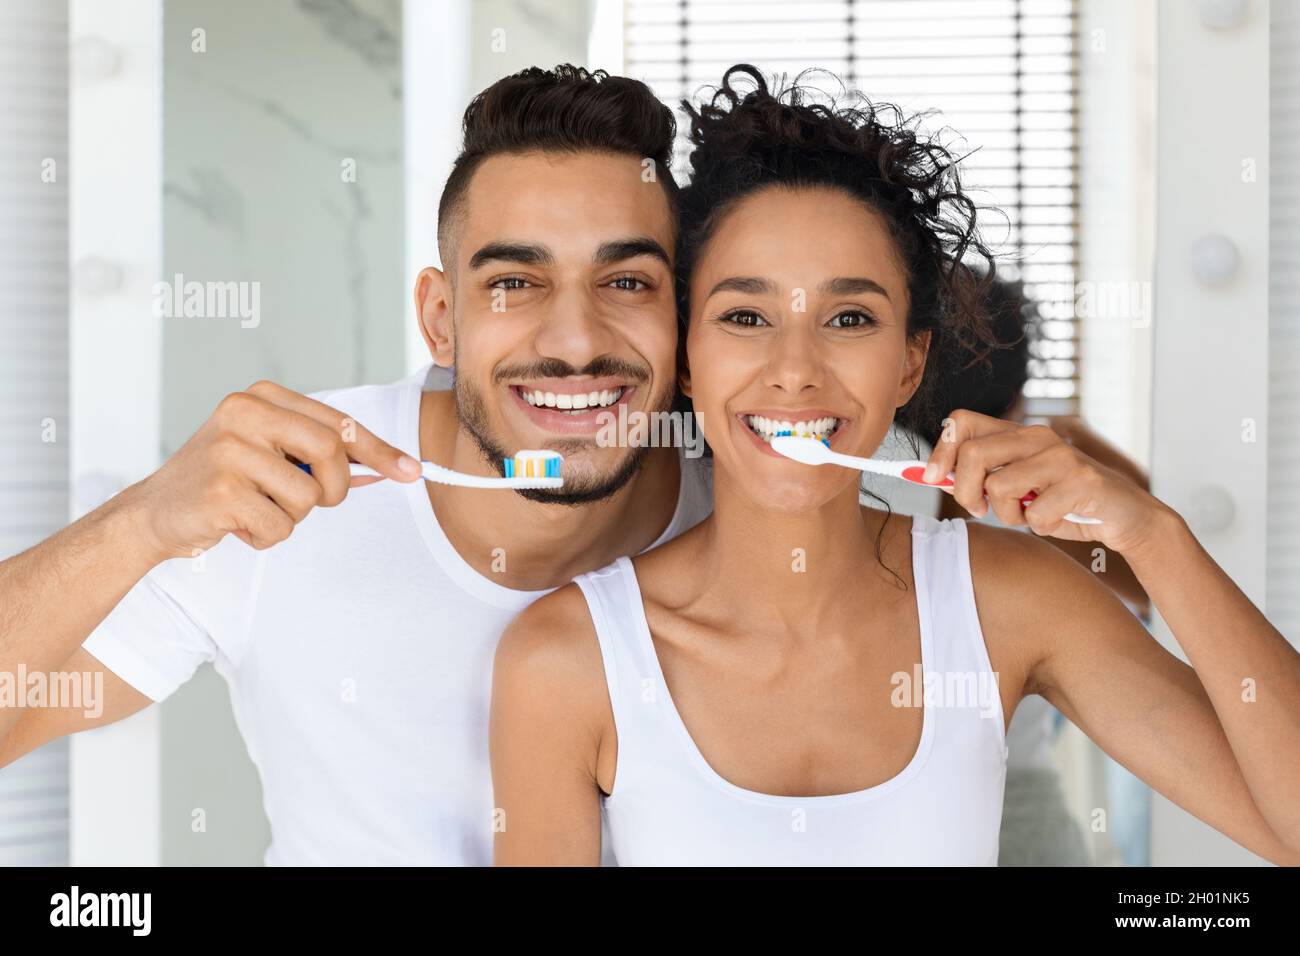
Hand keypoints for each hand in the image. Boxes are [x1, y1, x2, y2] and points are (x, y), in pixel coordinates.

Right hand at [125, 380, 421, 558]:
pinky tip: (237, 524)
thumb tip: (390, 467)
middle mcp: (244, 413)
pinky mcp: (220, 490)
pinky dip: (267, 536)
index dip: (379, 450)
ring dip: (293, 517)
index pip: (337, 422)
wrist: (156, 512)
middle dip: (335, 488)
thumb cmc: (226, 482)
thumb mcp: (273, 454)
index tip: (412, 472)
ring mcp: (229, 450)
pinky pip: (280, 527)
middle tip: (314, 501)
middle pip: (331, 452)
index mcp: (262, 397)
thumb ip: (322, 455)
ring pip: (308, 498)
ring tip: (257, 508)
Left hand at [923, 409, 1172, 553]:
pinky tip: (1059, 519)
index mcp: (1018, 433)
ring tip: (1029, 514)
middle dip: (964, 491)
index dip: (940, 451)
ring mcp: (1061, 457)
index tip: (930, 479)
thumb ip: (982, 476)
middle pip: (973, 454)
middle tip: (979, 508)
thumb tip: (932, 475)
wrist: (1124, 515)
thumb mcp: (1018, 486)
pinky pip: (1034, 515)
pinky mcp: (1081, 482)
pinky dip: (1040, 526)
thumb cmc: (1063, 503)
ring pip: (999, 487)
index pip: (962, 422)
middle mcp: (1037, 437)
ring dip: (1007, 514)